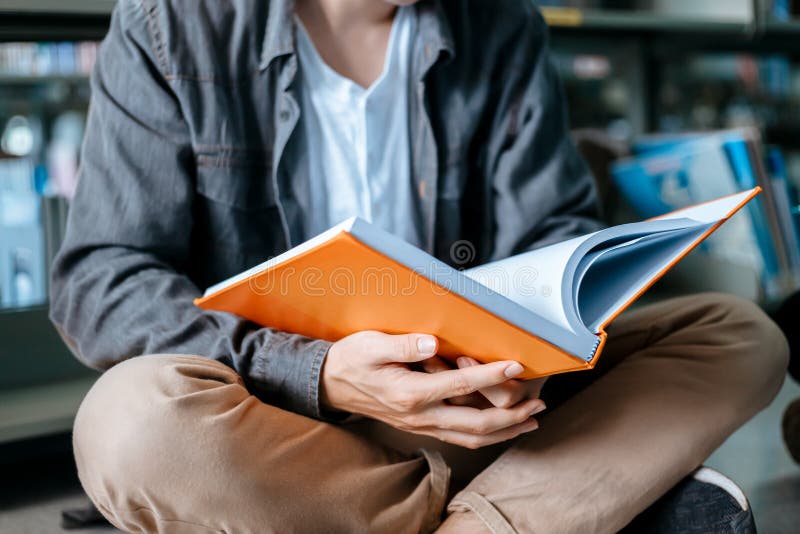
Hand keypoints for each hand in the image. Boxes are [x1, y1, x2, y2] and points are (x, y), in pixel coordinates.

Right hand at [320, 331, 544, 448]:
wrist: (330, 384)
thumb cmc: (352, 359)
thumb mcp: (371, 344)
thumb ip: (403, 344)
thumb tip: (433, 341)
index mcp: (410, 393)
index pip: (461, 386)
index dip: (491, 376)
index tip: (516, 365)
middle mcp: (419, 416)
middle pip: (475, 424)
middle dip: (511, 416)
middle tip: (539, 404)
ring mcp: (420, 425)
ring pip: (471, 437)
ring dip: (504, 431)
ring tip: (531, 421)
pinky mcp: (420, 426)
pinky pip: (459, 438)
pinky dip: (485, 435)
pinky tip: (500, 428)